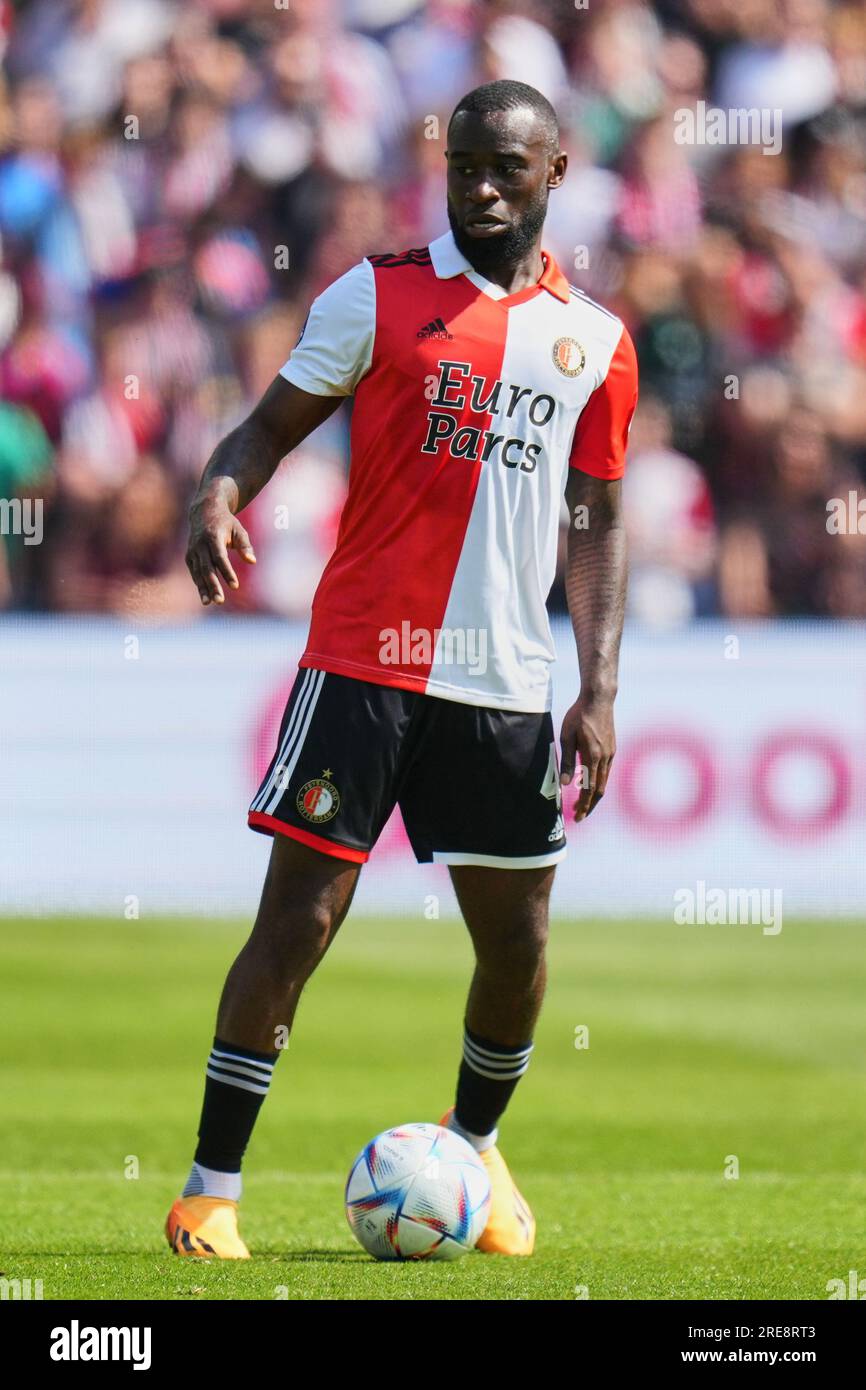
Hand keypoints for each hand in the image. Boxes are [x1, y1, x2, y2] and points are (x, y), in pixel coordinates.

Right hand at [185, 493, 255, 605]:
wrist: (203, 512)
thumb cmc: (226, 523)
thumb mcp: (238, 530)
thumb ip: (245, 545)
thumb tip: (252, 561)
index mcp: (213, 537)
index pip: (220, 558)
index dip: (227, 572)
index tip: (235, 586)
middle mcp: (200, 545)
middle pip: (207, 568)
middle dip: (213, 585)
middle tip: (220, 601)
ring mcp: (193, 551)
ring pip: (197, 572)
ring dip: (203, 588)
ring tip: (209, 602)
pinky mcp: (189, 557)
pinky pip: (194, 572)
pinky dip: (199, 584)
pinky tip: (205, 597)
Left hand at [559, 695, 615, 820]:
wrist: (599, 699)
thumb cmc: (579, 716)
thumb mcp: (567, 737)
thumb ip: (567, 761)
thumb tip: (566, 784)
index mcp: (592, 756)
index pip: (589, 788)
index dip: (583, 804)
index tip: (577, 816)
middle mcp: (605, 758)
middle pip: (599, 789)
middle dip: (589, 805)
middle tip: (579, 816)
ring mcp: (610, 753)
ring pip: (604, 781)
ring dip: (595, 795)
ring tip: (583, 803)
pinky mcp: (612, 748)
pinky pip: (606, 771)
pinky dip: (599, 782)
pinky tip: (591, 784)